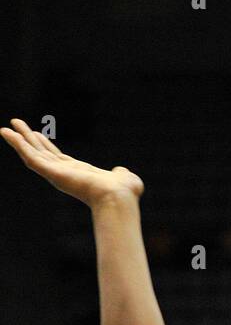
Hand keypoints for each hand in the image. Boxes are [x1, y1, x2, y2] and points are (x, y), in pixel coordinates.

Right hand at [1, 119, 142, 206]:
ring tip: (5, 128)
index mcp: (79, 174)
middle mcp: (65, 174)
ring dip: (18, 141)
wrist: (119, 198)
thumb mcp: (124, 178)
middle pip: (41, 154)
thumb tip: (121, 172)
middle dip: (28, 140)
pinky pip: (30, 157)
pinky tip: (7, 133)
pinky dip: (18, 145)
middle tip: (15, 125)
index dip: (46, 146)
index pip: (58, 158)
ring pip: (32, 155)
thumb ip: (121, 173)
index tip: (37, 134)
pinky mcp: (51, 173)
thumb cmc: (125, 193)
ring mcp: (56, 174)